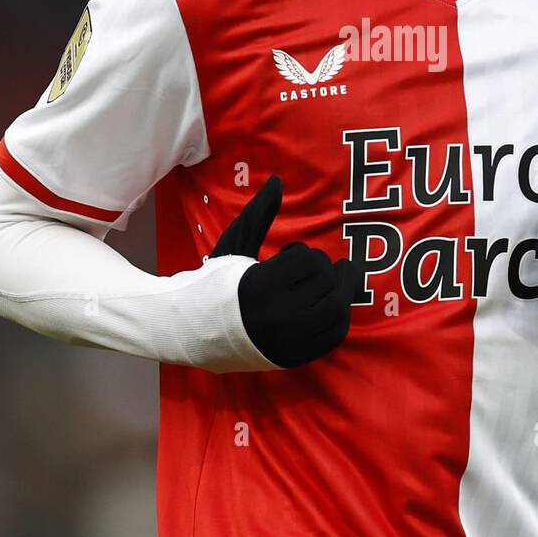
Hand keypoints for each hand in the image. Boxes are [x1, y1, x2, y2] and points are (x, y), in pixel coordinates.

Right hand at [212, 175, 360, 366]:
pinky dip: (340, 318)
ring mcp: (287, 340)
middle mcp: (277, 315)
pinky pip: (334, 336)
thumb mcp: (235, 245)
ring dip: (341, 291)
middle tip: (320, 268)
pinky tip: (331, 306)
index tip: (292, 254)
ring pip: (336, 310)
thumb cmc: (218, 283)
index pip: (309, 261)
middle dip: (328, 271)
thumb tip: (277, 180)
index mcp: (261, 285)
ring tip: (334, 282)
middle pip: (328, 284)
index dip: (307, 254)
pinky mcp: (294, 356)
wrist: (196, 331)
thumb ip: (259, 213)